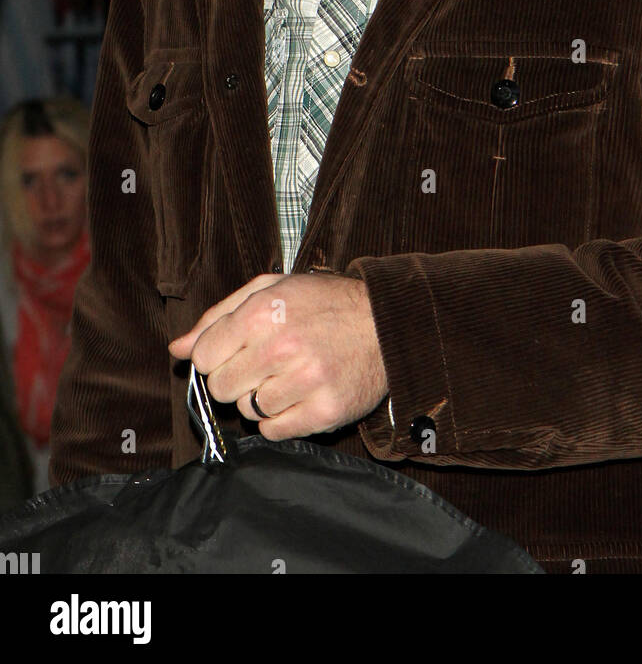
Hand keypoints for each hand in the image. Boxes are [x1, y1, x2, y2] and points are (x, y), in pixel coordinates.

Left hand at [167, 272, 388, 438]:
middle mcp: (281, 347)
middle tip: (264, 363)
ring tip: (289, 374)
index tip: (237, 350)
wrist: (385, 322)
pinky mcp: (324, 411)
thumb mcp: (270, 289)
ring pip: (248, 411)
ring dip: (262, 398)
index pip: (203, 356)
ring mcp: (305, 382)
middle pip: (221, 387)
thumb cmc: (322, 303)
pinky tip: (300, 394)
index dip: (216, 355)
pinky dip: (281, 418)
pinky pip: (273, 432)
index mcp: (262, 312)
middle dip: (236, 378)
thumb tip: (177, 349)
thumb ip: (218, 317)